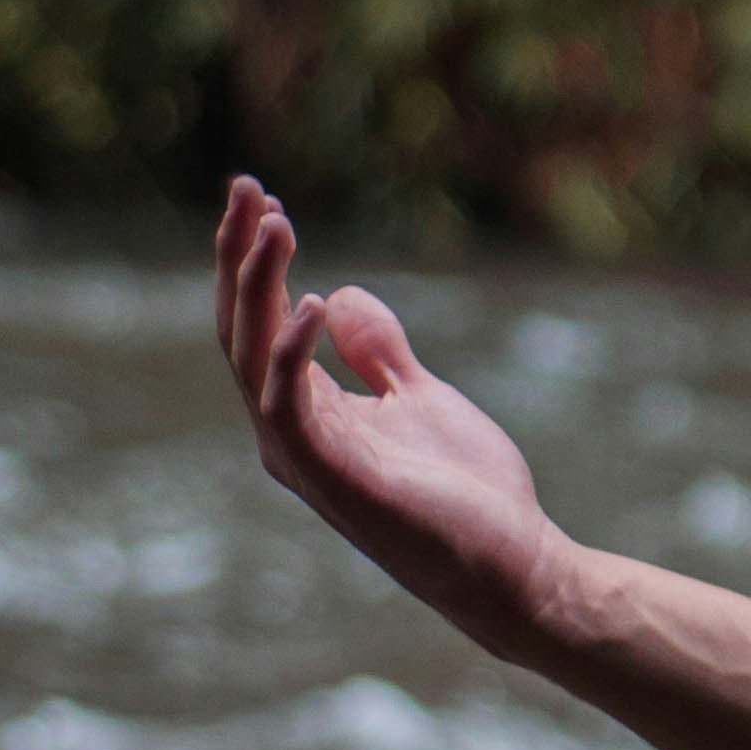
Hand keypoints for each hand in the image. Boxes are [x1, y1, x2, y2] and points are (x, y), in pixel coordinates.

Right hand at [215, 177, 567, 658]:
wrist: (511, 563)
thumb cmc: (466, 491)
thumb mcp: (422, 397)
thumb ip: (378, 351)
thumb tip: (336, 294)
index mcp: (306, 411)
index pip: (259, 322)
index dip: (252, 261)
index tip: (259, 196)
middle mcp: (288, 430)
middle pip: (241, 328)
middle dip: (239, 257)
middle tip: (246, 187)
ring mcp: (304, 455)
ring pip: (253, 356)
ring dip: (257, 286)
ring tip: (272, 222)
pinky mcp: (333, 475)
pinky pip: (290, 406)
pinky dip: (291, 354)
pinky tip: (308, 302)